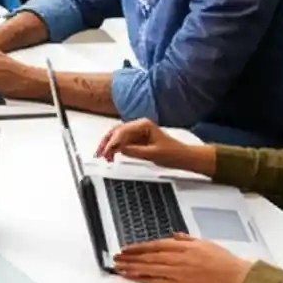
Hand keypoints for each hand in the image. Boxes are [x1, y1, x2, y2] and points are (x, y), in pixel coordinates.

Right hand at [96, 119, 210, 173]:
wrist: (183, 157)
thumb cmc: (173, 153)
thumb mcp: (153, 154)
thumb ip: (135, 151)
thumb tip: (119, 149)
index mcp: (143, 125)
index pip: (122, 132)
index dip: (112, 142)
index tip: (106, 152)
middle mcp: (139, 126)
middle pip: (116, 132)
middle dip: (106, 143)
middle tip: (99, 154)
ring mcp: (137, 132)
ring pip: (117, 136)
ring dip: (109, 145)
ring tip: (103, 156)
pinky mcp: (137, 139)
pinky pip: (122, 141)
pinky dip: (115, 148)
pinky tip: (111, 154)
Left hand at [114, 233, 252, 282]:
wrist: (236, 277)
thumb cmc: (223, 260)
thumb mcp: (204, 242)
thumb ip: (186, 239)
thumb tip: (172, 235)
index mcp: (183, 246)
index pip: (154, 245)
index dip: (138, 247)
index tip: (126, 248)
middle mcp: (178, 259)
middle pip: (149, 257)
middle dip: (130, 257)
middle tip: (116, 258)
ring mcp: (179, 273)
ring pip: (151, 269)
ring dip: (133, 268)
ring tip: (119, 268)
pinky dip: (145, 280)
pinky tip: (135, 278)